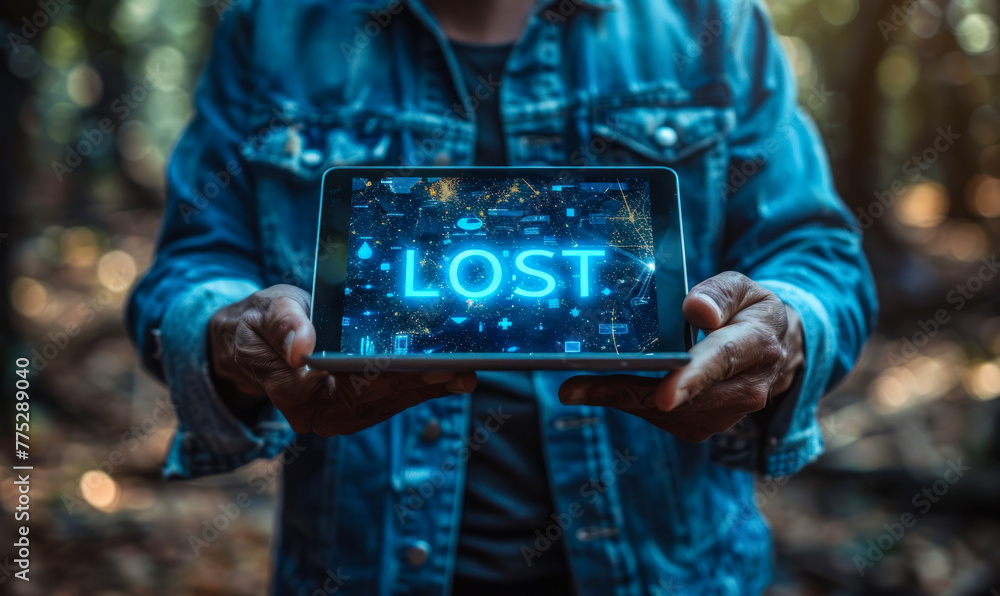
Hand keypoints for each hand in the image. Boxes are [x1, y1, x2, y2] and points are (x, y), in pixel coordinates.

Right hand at [208, 284, 476, 435]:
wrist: (257, 337)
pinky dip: (420, 390)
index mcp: (291, 393)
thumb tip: (301, 350)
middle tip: (457, 369)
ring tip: (462, 374)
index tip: (417, 364)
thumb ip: (285, 326)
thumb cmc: (261, 321)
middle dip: (418, 384)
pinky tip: (448, 379)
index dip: (386, 375)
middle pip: (375, 399)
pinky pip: (389, 402)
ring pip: (387, 404)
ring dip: (426, 390)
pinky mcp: (351, 408)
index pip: (347, 385)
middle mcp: (315, 413)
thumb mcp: (267, 311)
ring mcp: (335, 415)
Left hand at [558, 272, 803, 441]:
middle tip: (577, 388)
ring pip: (669, 413)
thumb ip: (720, 293)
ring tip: (579, 388)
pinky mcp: (711, 424)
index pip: (722, 360)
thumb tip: (695, 308)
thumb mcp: (744, 288)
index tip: (665, 394)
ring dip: (622, 400)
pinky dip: (634, 405)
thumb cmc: (751, 312)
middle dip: (628, 392)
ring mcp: (730, 411)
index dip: (691, 378)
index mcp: (756, 343)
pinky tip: (607, 390)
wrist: (777, 351)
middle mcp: (747, 386)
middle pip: (682, 395)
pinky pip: (666, 421)